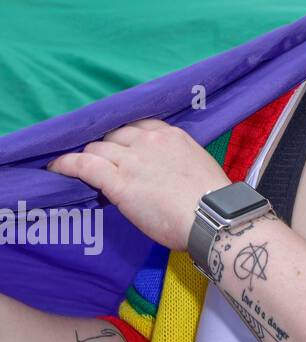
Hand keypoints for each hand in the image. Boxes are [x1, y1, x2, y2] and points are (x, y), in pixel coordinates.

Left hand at [47, 119, 229, 250]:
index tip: (117, 146)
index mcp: (173, 136)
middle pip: (113, 135)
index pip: (137, 125)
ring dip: (86, 157)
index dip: (122, 136)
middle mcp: (150, 141)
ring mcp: (133, 160)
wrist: (212, 216)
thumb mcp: (196, 164)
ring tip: (73, 167)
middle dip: (103, 147)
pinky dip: (67, 164)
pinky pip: (84, 165)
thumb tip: (159, 170)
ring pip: (97, 148)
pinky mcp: (119, 182)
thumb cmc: (212, 199)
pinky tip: (56, 168)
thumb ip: (174, 159)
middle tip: (98, 161)